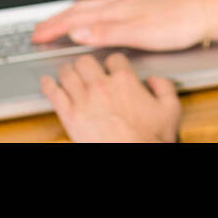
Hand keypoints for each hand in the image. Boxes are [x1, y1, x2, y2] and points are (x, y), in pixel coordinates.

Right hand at [31, 0, 207, 52]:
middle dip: (56, 20)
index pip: (76, 18)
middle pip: (80, 10)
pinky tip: (94, 18)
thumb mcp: (139, 34)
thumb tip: (76, 32)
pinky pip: (103, 9)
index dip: (54, 27)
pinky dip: (89, 14)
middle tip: (38, 30)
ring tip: (58, 22)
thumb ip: (106, 33)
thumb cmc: (176, 25)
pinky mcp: (138, 9)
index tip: (37, 36)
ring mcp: (129, 5)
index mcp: (117, 10)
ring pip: (91, 8)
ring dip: (71, 15)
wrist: (203, 16)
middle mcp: (120, 5)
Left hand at [41, 52, 180, 141]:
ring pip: (67, 72)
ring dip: (67, 71)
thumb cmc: (150, 140)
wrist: (133, 158)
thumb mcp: (170, 110)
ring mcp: (84, 99)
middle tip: (85, 68)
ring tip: (66, 72)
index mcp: (125, 81)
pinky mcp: (70, 115)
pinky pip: (53, 93)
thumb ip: (164, 88)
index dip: (112, 62)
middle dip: (86, 63)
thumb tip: (154, 79)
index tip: (110, 67)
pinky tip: (47, 82)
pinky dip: (48, 85)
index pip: (114, 58)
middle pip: (86, 61)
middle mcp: (102, 86)